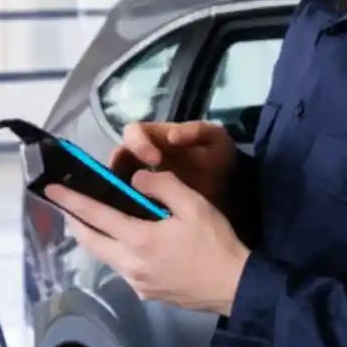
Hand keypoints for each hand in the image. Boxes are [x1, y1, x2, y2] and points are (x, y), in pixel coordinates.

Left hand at [45, 170, 249, 314]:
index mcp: (138, 238)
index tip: (51, 189)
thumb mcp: (194, 205)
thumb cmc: (215, 242)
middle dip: (74, 222)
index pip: (95, 215)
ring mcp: (136, 282)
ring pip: (105, 257)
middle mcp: (129, 263)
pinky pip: (123, 269)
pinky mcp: (146, 294)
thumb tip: (136, 179)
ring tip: (95, 222)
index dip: (71, 201)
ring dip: (94, 238)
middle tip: (66, 206)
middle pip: (89, 241)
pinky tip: (129, 245)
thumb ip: (162, 186)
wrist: (234, 286)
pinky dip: (116, 252)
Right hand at [111, 121, 237, 205]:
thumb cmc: (217, 156)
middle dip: (122, 170)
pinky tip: (138, 216)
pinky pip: (127, 201)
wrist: (227, 188)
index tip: (154, 159)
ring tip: (132, 202)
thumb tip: (171, 136)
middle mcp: (140, 155)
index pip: (133, 132)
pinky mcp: (142, 199)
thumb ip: (196, 131)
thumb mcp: (215, 139)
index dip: (138, 143)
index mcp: (155, 135)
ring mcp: (139, 178)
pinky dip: (128, 207)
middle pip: (118, 158)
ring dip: (120, 189)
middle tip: (139, 186)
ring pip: (118, 180)